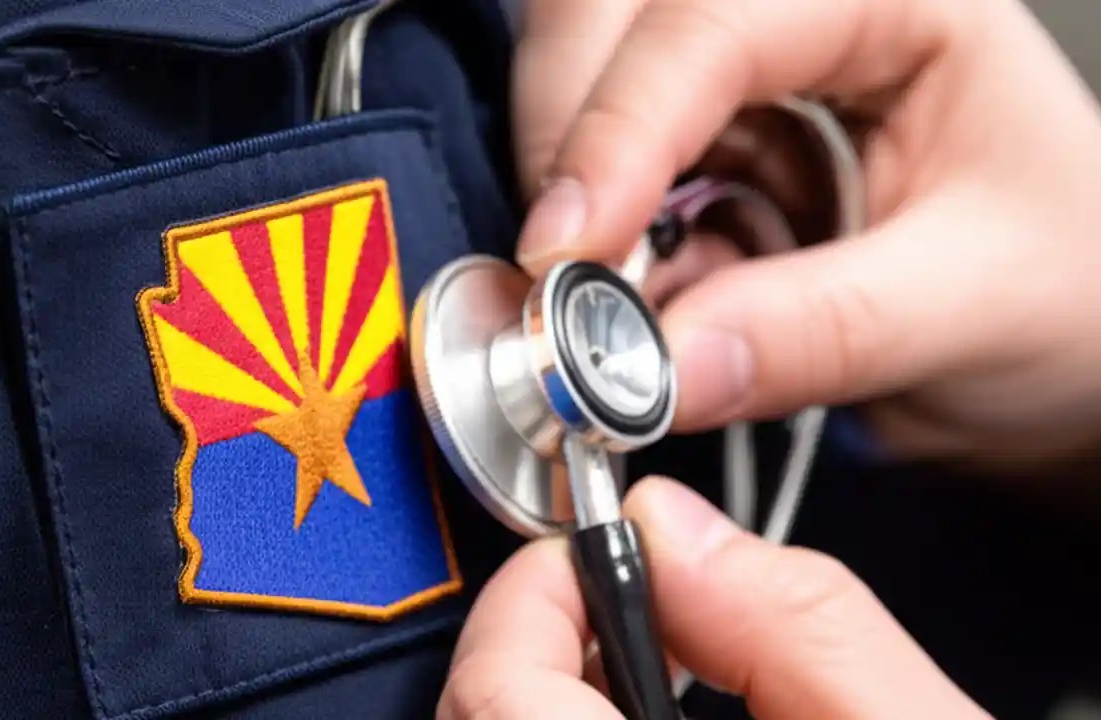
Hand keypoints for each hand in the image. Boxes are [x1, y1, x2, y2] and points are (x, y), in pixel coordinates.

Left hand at [437, 477, 990, 718]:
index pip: (493, 685)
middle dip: (539, 629)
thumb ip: (802, 622)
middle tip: (624, 596)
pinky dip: (559, 713)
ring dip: (547, 675)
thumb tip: (680, 529)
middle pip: (476, 707)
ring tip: (645, 652)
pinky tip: (645, 702)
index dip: (535, 590)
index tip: (597, 554)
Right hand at [512, 0, 1100, 466]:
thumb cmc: (1076, 278)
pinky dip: (602, 256)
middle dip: (571, 146)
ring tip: (621, 305)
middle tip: (564, 276)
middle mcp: (797, 22)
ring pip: (582, 96)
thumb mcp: (975, 303)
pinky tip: (649, 304)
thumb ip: (816, 331)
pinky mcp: (705, 159)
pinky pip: (607, 188)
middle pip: (610, 23)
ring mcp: (740, 88)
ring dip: (579, 207)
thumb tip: (659, 363)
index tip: (571, 247)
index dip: (623, 126)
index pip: (713, 22)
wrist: (1069, 329)